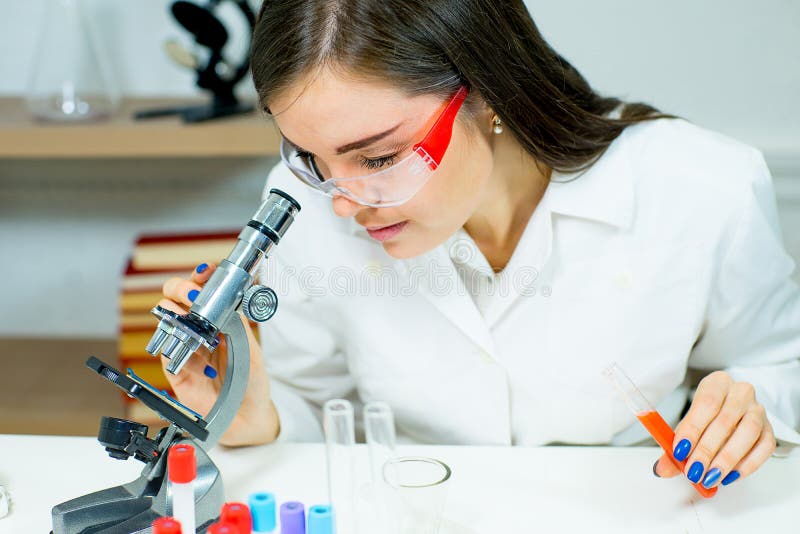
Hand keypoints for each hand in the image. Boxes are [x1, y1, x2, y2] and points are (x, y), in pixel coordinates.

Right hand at [159, 262, 280, 445]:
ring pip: (166, 317)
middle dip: (180, 288)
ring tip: (187, 315)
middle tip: (192, 295)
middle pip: (176, 298)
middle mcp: (198, 329)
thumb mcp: (251, 349)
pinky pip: (165, 347)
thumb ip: (237, 324)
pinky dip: (172, 338)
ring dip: (173, 310)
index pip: (203, 290)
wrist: (246, 416)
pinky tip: (186, 340)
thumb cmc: (251, 381)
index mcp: (218, 320)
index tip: (205, 272)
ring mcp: (184, 346)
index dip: (201, 277)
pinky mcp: (174, 367)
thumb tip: (227, 300)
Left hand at [653, 371, 775, 487]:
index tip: (680, 450)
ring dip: (727, 459)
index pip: (706, 404)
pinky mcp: (770, 429)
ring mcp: (758, 410)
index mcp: (717, 383)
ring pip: (748, 433)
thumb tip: (662, 469)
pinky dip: (747, 465)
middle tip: (694, 471)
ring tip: (710, 477)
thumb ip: (674, 445)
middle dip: (707, 450)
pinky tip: (730, 476)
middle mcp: (741, 393)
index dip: (692, 429)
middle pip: (725, 420)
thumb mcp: (687, 424)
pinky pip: (764, 448)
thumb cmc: (707, 416)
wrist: (731, 411)